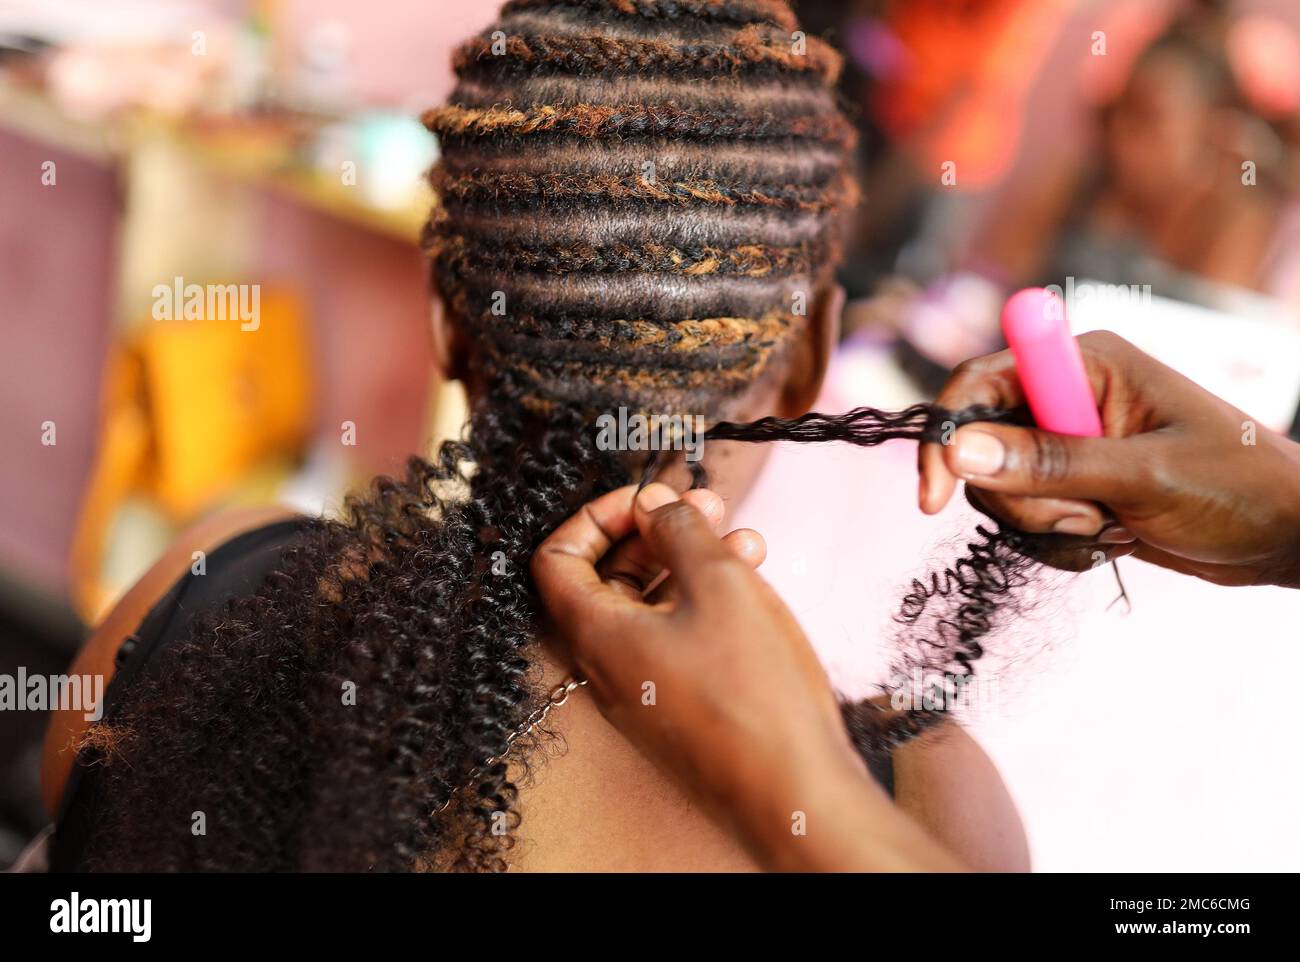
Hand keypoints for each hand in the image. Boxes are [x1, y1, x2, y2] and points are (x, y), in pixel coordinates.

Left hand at [533, 483, 963, 870]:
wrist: (796, 793)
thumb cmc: (754, 692)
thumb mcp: (720, 583)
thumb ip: (679, 531)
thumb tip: (652, 503)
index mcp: (597, 634)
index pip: (556, 558)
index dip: (597, 515)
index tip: (647, 496)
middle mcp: (608, 666)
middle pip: (607, 578)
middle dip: (655, 530)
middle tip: (705, 503)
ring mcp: (644, 690)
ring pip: (650, 606)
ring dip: (689, 561)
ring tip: (742, 537)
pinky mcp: (679, 707)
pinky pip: (675, 639)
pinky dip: (704, 601)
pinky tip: (751, 582)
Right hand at [919, 331, 1299, 586]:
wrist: (1284, 538)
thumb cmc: (1237, 488)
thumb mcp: (1144, 475)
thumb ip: (1050, 463)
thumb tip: (962, 453)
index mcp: (1084, 363)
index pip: (980, 383)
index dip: (948, 434)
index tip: (934, 496)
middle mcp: (1065, 395)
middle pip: (981, 446)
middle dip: (1020, 497)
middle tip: (1081, 518)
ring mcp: (1067, 443)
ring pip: (999, 489)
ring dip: (1044, 523)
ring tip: (1111, 526)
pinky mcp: (1071, 484)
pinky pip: (1026, 518)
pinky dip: (1057, 540)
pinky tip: (1112, 537)